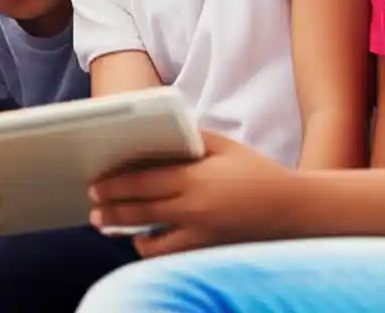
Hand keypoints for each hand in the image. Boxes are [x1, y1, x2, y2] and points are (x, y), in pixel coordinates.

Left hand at [89, 130, 293, 257]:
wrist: (292, 209)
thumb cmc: (257, 172)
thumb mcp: (224, 145)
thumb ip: (190, 138)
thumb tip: (158, 131)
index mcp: (195, 178)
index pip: (142, 182)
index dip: (114, 185)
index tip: (95, 184)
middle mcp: (194, 208)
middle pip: (139, 211)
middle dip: (111, 210)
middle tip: (91, 207)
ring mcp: (200, 233)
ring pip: (150, 239)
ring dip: (125, 232)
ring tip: (108, 226)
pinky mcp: (207, 250)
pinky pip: (170, 254)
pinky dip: (152, 248)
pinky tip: (142, 240)